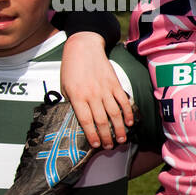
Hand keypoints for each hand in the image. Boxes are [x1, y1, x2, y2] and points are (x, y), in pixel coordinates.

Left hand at [61, 33, 133, 148]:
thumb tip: (79, 118)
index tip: (95, 144)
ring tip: (122, 139)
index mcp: (77, 96)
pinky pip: (123, 101)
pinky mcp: (115, 84)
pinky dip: (128, 113)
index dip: (92, 134)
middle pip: (102, 120)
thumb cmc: (71, 67)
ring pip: (114, 114)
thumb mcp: (65, 86)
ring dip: (119, 128)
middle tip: (110, 146)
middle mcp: (92, 95)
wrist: (84, 47)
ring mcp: (105, 89)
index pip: (86, 120)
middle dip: (107, 136)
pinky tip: (130, 122)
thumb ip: (72, 102)